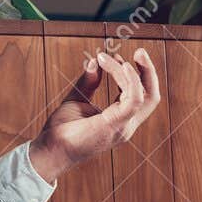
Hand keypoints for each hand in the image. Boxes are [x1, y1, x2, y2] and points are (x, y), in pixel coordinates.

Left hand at [28, 47, 161, 182]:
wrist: (50, 150)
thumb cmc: (61, 130)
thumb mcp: (76, 100)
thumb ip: (88, 82)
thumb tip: (94, 61)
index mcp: (120, 121)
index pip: (139, 96)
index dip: (133, 75)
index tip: (116, 57)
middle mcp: (126, 126)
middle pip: (151, 96)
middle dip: (148, 72)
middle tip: (139, 51)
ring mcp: (123, 127)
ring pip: (142, 93)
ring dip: (132, 71)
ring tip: (113, 56)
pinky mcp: (115, 125)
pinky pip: (133, 99)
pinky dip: (130, 80)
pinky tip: (121, 65)